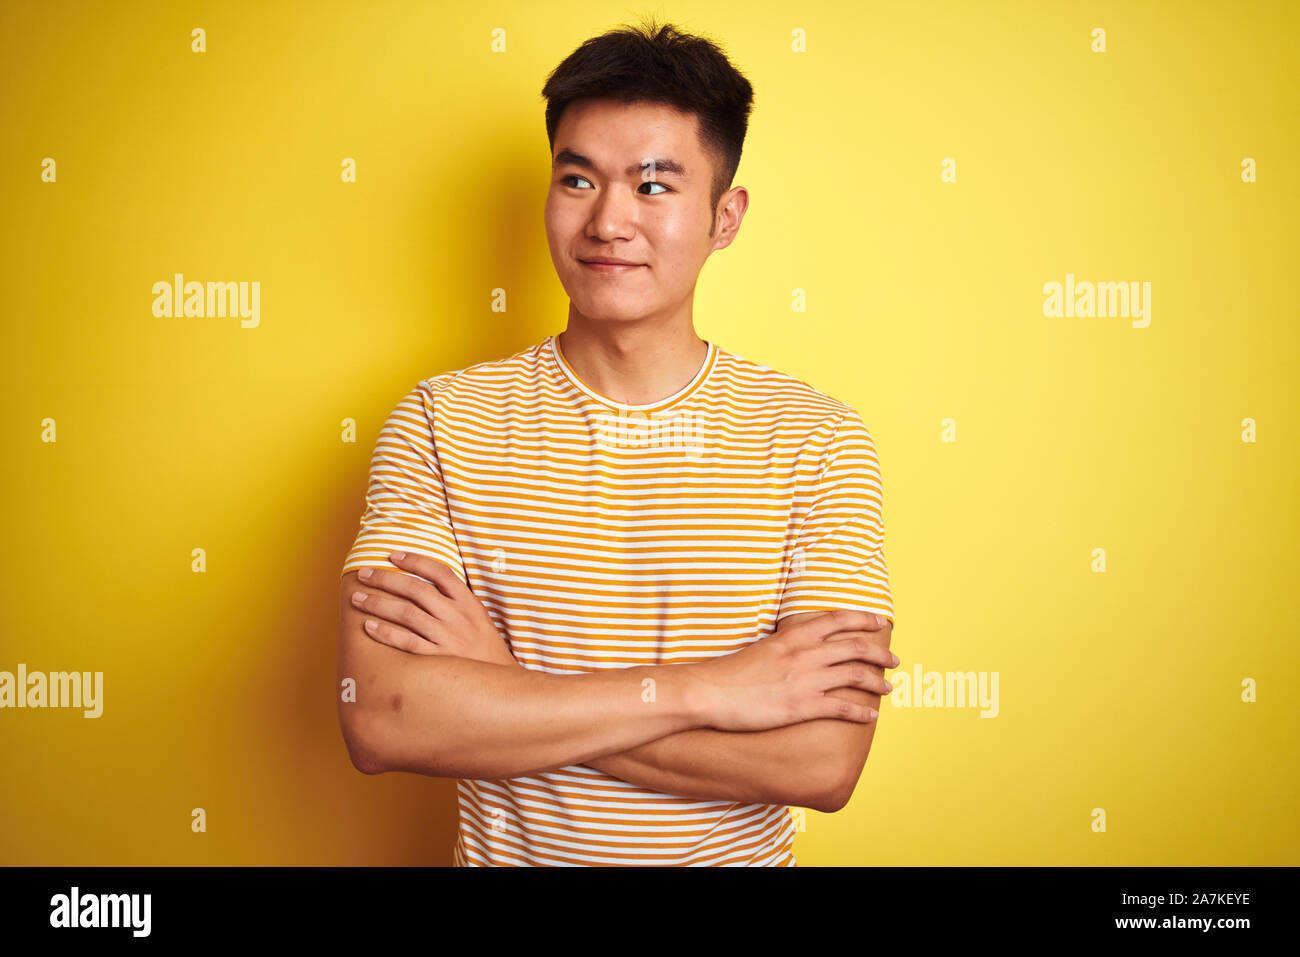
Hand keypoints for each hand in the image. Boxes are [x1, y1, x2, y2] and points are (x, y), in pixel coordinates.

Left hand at [349, 551, 519, 667]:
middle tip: (364, 575)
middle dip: (386, 579)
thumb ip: (455, 601)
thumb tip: (422, 582)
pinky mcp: (437, 660)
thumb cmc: (483, 648)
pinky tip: (368, 626)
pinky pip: (406, 642)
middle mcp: (458, 617)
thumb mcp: (477, 618)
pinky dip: (385, 633)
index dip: (414, 560)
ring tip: (358, 599)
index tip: (392, 555)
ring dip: (378, 604)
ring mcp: (447, 638)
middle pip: (416, 590)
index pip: (440, 572)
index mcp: (469, 603)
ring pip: (406, 614)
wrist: (500, 683)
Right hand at [692, 609, 897, 731]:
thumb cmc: (730, 673)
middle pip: (855, 647)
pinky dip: (861, 712)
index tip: (881, 622)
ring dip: (877, 682)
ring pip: (855, 676)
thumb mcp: (762, 647)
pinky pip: (842, 708)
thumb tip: (799, 644)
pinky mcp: (802, 706)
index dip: (864, 619)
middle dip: (880, 653)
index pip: (838, 620)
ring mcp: (806, 680)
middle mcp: (805, 654)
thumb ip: (786, 644)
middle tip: (894, 660)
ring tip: (888, 688)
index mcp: (794, 636)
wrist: (709, 693)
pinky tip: (871, 717)